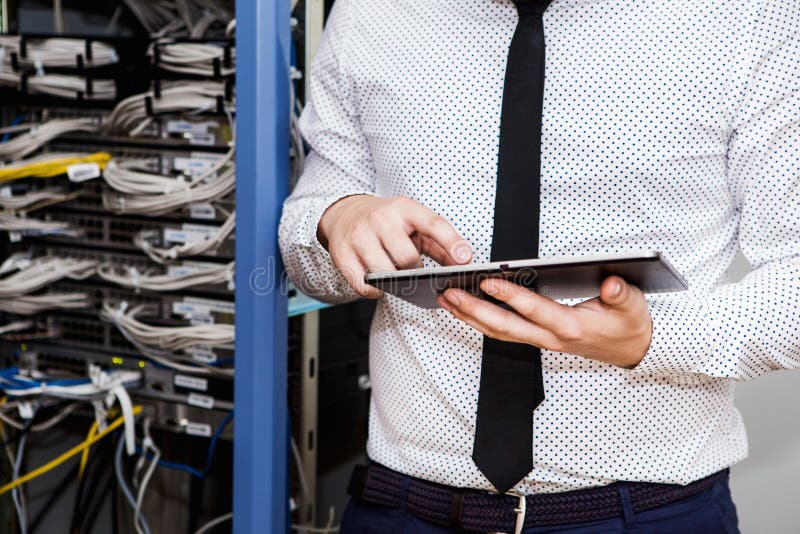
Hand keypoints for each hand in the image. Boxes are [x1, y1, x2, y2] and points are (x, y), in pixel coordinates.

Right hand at [318, 195, 473, 297]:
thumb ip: (439, 243)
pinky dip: (375, 291)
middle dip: (415, 271)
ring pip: (385, 273)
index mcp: (404, 208)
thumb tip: (463, 264)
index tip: (466, 259)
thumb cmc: (386, 222)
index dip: (452, 242)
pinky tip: (379, 285)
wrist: (345, 213)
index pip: (433, 224)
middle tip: (413, 270)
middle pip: (407, 257)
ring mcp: (359, 235)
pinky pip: (364, 285)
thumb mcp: (413, 224)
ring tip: (396, 277)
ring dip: (395, 282)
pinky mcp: (342, 254)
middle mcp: (380, 218)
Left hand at [437, 276, 652, 367]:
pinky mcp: (538, 339)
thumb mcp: (632, 305)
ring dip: (471, 317)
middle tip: (451, 293)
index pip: (535, 310)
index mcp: (571, 327)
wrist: (633, 349)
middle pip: (505, 327)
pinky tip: (466, 308)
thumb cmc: (629, 324)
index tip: (488, 281)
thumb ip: (620, 294)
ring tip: (448, 298)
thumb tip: (610, 284)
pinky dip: (481, 321)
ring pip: (499, 332)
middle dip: (475, 310)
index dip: (511, 296)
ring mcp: (542, 341)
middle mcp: (551, 338)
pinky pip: (504, 333)